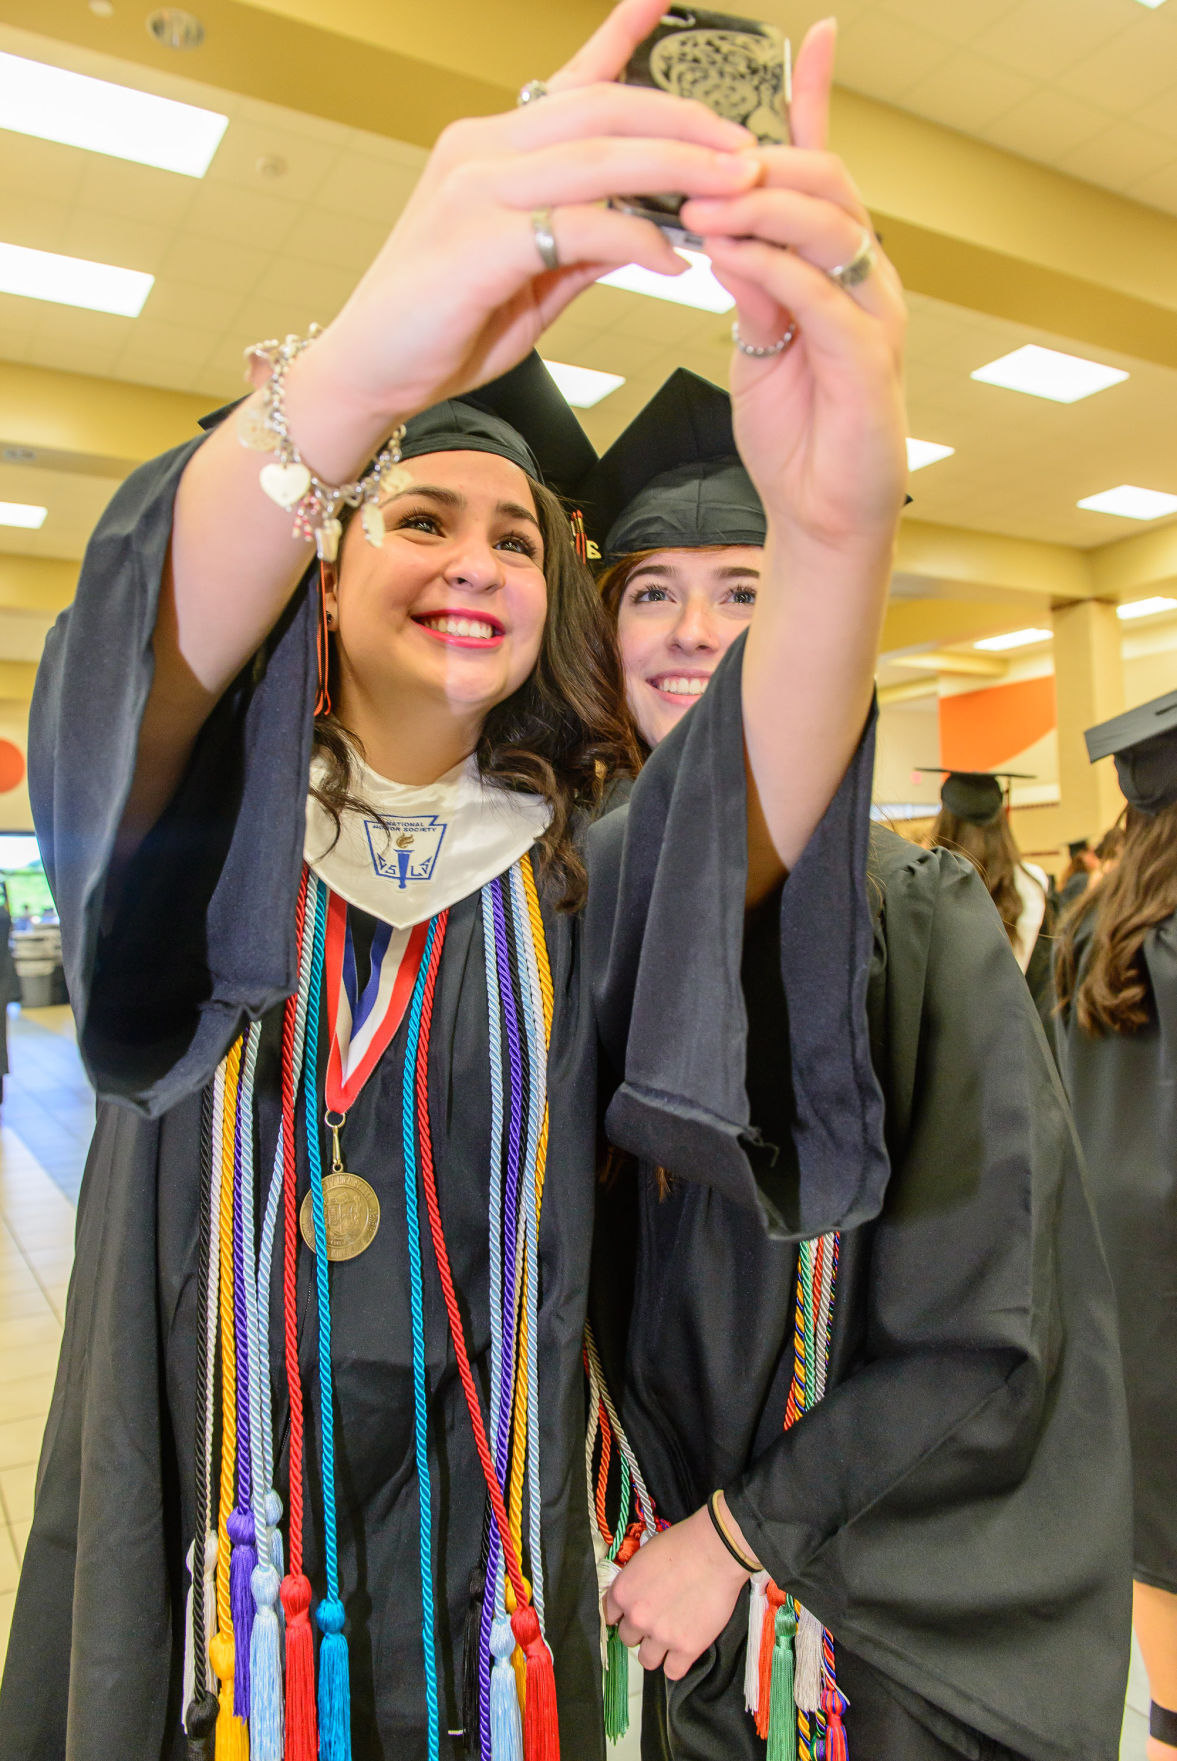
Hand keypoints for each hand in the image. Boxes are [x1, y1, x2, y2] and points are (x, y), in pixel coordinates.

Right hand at [302, 0, 759, 426]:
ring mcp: (475, 189)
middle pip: (603, 109)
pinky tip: (674, 262)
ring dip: (678, 170)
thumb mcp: (528, 279)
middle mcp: (481, 150)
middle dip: (686, 125)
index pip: (574, 82)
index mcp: (492, 148)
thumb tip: (648, 232)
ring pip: (599, 158)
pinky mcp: (478, 242)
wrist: (367, 372)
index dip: (622, 36)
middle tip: (747, 149)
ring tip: (736, 188)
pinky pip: (579, 227)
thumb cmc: (440, 327)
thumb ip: (582, 246)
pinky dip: (637, 244)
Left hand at [603, 1503, 751, 1680]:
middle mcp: (637, 1618)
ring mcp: (661, 1636)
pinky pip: (673, 1672)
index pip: (611, 1616)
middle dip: (641, 1630)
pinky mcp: (687, 1648)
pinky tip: (684, 1648)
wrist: (715, 1551)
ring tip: (672, 1635)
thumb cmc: (682, 1545)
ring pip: (647, 1660)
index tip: (635, 1612)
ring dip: (657, 1650)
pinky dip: (677, 1663)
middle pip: (628, 1639)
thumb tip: (633, 1596)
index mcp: (623, 1593)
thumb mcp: (644, 1556)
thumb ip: (633, 1582)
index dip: (625, 1614)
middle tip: (659, 1618)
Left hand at [680, 20, 907, 553]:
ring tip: (704, 204)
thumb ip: (747, 283)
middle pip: (830, 185)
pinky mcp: (868, 366)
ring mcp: (873, 318)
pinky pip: (824, 300)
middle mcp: (864, 280)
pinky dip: (776, 271)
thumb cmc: (793, 433)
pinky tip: (733, 258)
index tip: (808, 39)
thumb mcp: (756, 343)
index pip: (823, 171)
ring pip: (831, 232)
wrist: (821, 515)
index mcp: (835, 268)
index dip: (816, 104)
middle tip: (698, 161)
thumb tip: (720, 228)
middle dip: (764, 163)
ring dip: (764, 209)